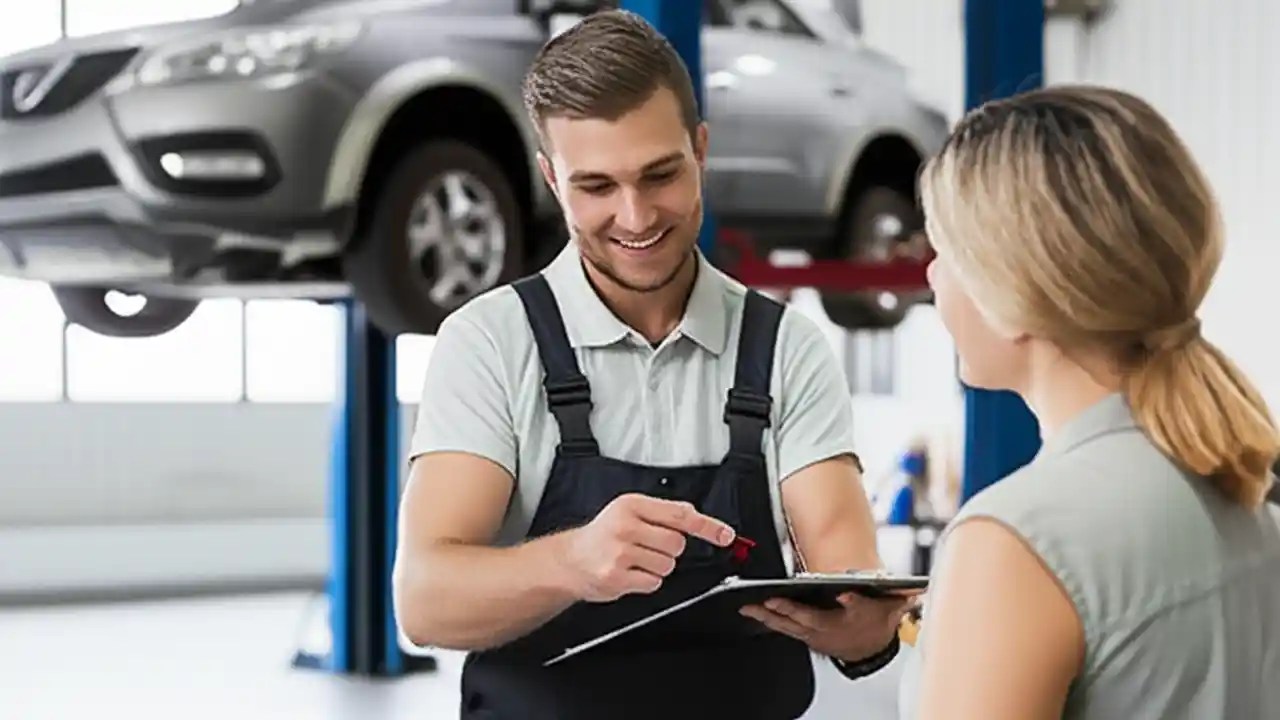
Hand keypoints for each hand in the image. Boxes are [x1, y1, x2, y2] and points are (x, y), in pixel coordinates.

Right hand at [557, 494, 735, 602]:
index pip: (680, 514)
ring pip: (667, 565)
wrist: (570, 560)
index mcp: (631, 505)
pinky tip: (629, 573)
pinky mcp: (616, 576)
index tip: (726, 535)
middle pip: (677, 543)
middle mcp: (625, 526)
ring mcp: (619, 552)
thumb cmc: (603, 536)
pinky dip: (646, 581)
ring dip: (657, 567)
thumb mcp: (629, 512)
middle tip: (648, 547)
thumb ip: (662, 514)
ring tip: (635, 561)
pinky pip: (653, 583)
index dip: (707, 526)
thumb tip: (697, 520)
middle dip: (670, 550)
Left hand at [740, 592, 912, 661]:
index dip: (852, 601)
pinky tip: (752, 610)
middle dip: (792, 610)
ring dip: (769, 615)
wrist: (869, 646)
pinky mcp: (804, 635)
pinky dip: (767, 619)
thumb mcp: (893, 606)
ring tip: (750, 604)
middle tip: (774, 600)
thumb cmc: (877, 620)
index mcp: (857, 616)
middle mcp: (834, 627)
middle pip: (811, 618)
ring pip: (790, 624)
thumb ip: (901, 596)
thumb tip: (916, 589)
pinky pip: (783, 628)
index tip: (846, 594)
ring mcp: (816, 633)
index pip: (857, 606)